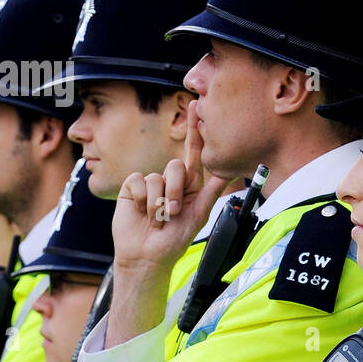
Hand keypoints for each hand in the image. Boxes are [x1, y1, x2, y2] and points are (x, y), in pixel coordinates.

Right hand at [105, 102, 227, 348]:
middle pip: (176, 165)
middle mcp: (170, 180)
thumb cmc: (174, 240)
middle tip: (173, 212)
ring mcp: (151, 183)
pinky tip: (142, 213)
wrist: (148, 256)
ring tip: (158, 218)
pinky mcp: (133, 188)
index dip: (195, 130)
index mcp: (189, 185)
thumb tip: (230, 171)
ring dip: (160, 202)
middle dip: (176, 191)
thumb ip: (212, 191)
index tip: (197, 105)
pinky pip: (140, 181)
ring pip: (158, 176)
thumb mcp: (199, 215)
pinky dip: (144, 200)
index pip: (193, 153)